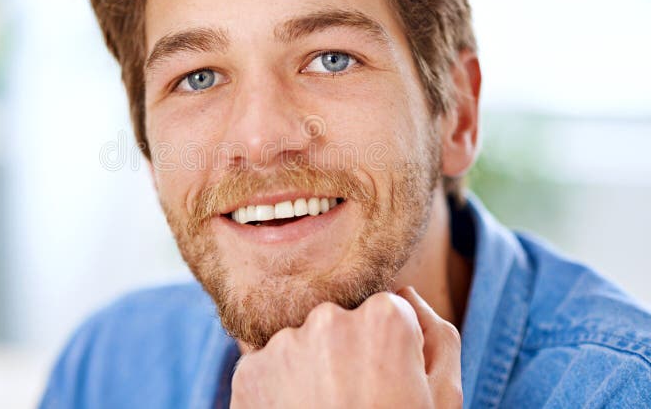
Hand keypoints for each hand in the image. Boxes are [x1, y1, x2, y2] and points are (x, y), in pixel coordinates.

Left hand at [230, 287, 461, 407]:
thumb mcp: (442, 397)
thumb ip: (436, 335)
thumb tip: (406, 294)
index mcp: (384, 317)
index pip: (381, 313)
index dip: (385, 351)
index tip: (385, 383)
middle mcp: (329, 318)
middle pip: (336, 325)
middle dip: (343, 355)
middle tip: (351, 401)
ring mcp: (284, 344)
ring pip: (299, 345)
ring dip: (307, 371)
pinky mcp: (249, 372)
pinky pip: (266, 369)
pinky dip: (276, 391)